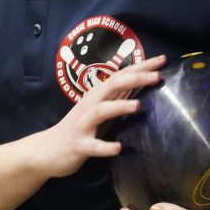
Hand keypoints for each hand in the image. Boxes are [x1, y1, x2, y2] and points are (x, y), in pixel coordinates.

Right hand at [34, 54, 164, 177]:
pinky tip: (118, 148)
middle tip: (158, 76)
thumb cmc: (79, 127)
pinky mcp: (78, 145)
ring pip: (101, 111)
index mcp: (97, 95)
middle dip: (135, 79)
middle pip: (112, 86)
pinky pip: (93, 146)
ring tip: (139, 106)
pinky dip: (105, 146)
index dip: (141, 67)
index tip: (162, 59)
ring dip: (120, 107)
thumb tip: (143, 84)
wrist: (47, 150)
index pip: (121, 75)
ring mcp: (83, 124)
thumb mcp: (99, 109)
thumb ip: (118, 97)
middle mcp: (89, 105)